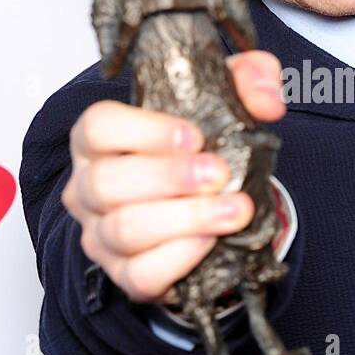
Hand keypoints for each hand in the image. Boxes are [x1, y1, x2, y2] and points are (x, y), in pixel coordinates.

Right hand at [62, 51, 284, 301]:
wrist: (209, 203)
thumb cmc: (200, 150)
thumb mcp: (226, 99)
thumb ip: (250, 81)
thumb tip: (267, 102)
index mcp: (98, 140)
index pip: (97, 126)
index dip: (143, 130)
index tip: (193, 136)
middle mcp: (88, 187)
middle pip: (107, 182)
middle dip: (169, 177)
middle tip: (219, 174)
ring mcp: (101, 235)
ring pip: (124, 229)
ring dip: (186, 218)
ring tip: (233, 209)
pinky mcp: (124, 274)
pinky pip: (141, 274)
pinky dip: (179, 258)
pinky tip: (210, 241)